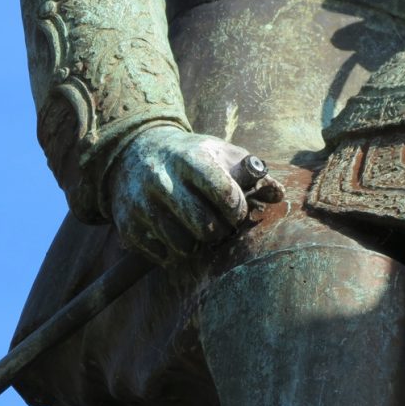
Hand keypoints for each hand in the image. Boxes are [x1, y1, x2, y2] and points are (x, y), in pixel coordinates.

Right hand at [107, 126, 283, 265]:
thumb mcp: (221, 153)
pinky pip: (161, 255)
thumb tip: (277, 194)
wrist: (135, 150)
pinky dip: (174, 252)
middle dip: (219, 231)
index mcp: (190, 158)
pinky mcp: (127, 224)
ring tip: (197, 230)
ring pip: (183, 246)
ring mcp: (141, 203)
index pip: (224, 194)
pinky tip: (175, 234)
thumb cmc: (190, 156)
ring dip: (197, 244)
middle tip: (219, 225)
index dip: (237, 209)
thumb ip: (252, 173)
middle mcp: (161, 179)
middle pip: (205, 227)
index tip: (235, 210)